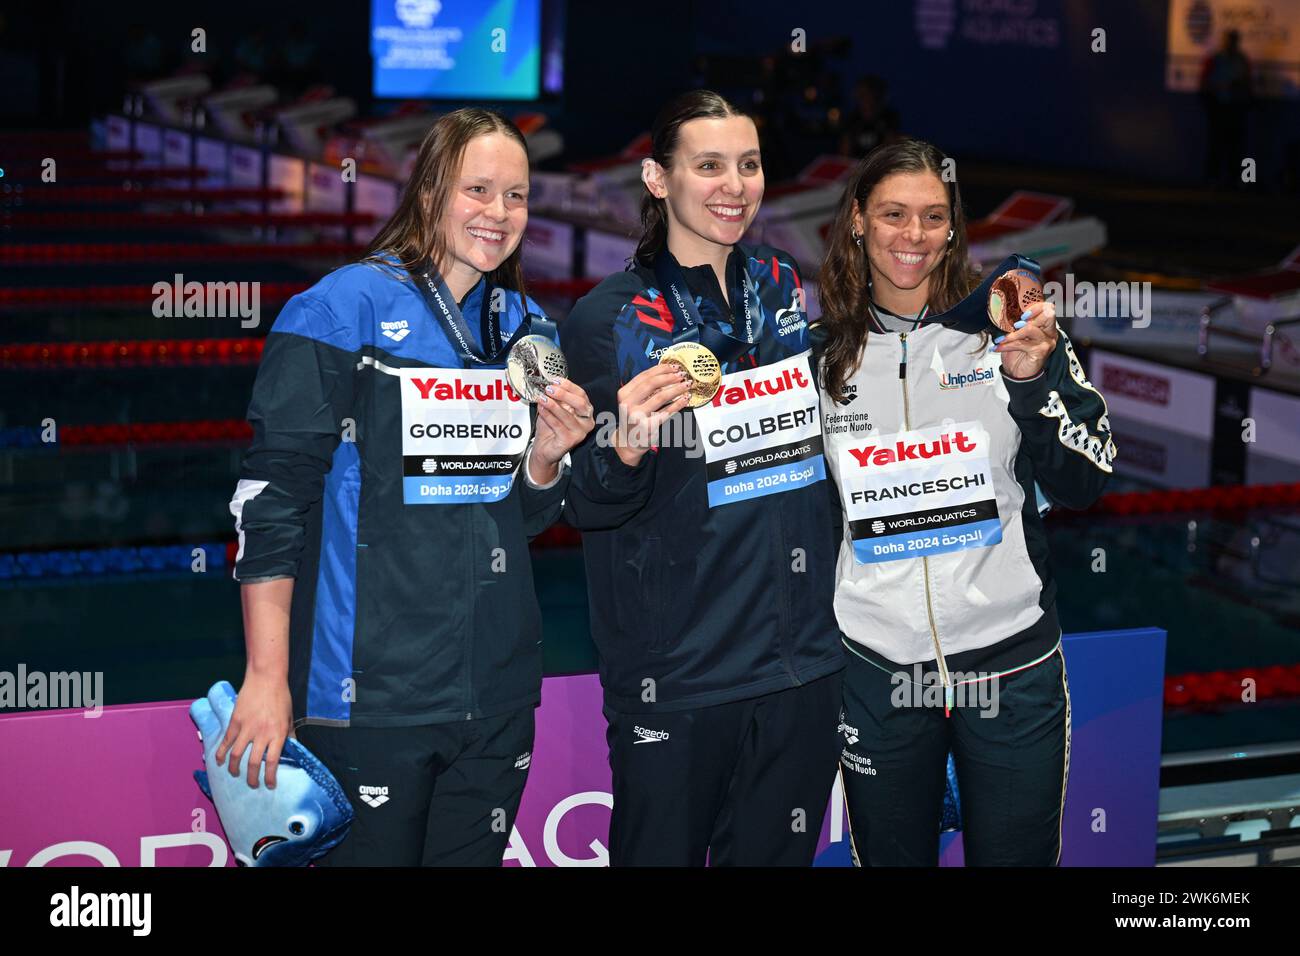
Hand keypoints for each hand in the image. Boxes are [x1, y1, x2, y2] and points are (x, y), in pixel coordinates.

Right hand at [216, 669, 293, 788]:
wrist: (266, 677)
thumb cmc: (281, 696)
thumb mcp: (290, 716)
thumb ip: (289, 734)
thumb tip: (293, 749)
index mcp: (278, 733)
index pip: (273, 761)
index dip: (270, 777)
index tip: (270, 785)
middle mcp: (262, 733)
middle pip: (253, 763)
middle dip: (251, 778)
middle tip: (251, 784)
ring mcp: (247, 728)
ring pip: (237, 755)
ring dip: (234, 768)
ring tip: (235, 774)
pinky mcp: (235, 721)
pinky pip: (226, 741)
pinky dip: (220, 753)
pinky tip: (218, 760)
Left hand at [530, 378, 595, 481]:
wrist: (545, 448)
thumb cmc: (551, 428)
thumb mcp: (554, 408)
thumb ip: (556, 398)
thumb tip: (551, 384)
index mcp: (586, 411)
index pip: (581, 395)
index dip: (568, 386)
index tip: (555, 380)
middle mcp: (587, 422)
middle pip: (580, 403)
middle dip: (563, 394)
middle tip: (549, 389)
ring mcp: (580, 432)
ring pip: (567, 414)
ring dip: (552, 405)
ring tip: (542, 398)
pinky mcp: (571, 440)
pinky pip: (558, 425)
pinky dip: (548, 415)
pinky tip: (542, 409)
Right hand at [611, 364, 693, 466]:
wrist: (629, 442)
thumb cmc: (634, 418)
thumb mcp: (633, 401)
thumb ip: (644, 389)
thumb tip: (667, 373)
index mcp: (624, 393)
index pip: (643, 376)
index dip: (660, 369)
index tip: (673, 366)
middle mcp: (628, 404)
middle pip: (652, 384)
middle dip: (669, 377)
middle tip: (682, 375)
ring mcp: (637, 416)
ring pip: (660, 396)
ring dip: (676, 389)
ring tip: (686, 385)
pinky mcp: (648, 426)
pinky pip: (666, 412)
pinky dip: (678, 404)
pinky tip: (685, 399)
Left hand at [991, 301, 1057, 379]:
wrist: (1018, 374)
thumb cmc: (1017, 354)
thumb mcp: (1016, 336)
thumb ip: (1017, 324)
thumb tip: (1004, 313)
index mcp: (1046, 326)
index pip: (1048, 308)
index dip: (1036, 306)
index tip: (1022, 313)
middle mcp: (1050, 333)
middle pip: (1047, 315)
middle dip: (1030, 316)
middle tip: (1016, 324)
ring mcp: (1046, 342)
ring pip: (1030, 329)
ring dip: (1012, 334)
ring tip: (1001, 339)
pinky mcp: (1040, 351)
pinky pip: (1021, 343)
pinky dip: (1007, 345)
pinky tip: (998, 348)